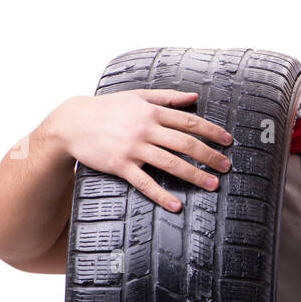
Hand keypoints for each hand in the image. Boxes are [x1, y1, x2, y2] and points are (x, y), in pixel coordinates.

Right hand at [51, 88, 233, 210]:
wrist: (72, 123)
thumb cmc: (107, 109)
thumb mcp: (136, 96)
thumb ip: (167, 97)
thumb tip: (194, 96)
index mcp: (152, 112)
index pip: (189, 122)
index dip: (212, 132)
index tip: (228, 141)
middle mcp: (145, 129)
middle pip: (186, 144)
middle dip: (210, 156)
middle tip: (227, 167)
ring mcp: (133, 148)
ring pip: (171, 163)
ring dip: (194, 176)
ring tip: (212, 185)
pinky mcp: (120, 165)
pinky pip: (144, 182)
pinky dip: (161, 195)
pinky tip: (176, 205)